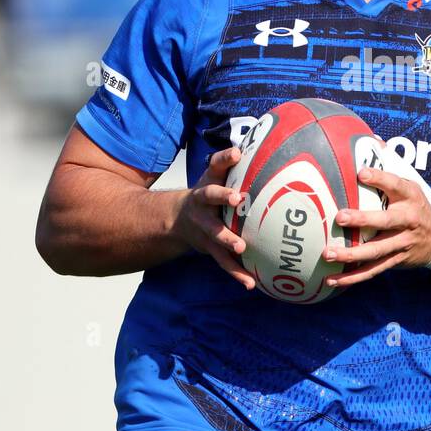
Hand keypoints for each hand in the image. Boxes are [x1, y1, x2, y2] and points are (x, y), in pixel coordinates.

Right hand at [174, 146, 254, 290]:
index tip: (237, 153)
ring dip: (227, 240)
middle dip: (222, 198)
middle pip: (210, 198)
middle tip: (236, 199)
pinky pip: (223, 262)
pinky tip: (250, 283)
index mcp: (208, 184)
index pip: (215, 167)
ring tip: (241, 248)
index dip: (225, 159)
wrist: (177, 220)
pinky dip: (236, 273)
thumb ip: (232, 164)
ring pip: (214, 233)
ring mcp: (204, 227)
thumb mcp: (215, 177)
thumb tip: (253, 147)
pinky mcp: (209, 248)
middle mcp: (203, 204)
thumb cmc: (208, 194)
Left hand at [322, 165, 430, 287]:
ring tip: (328, 254)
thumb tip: (371, 139)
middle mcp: (408, 220)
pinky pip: (373, 271)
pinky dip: (352, 277)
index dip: (379, 178)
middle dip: (363, 220)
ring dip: (351, 254)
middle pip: (385, 221)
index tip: (360, 173)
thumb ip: (390, 165)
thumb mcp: (411, 184)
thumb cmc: (417, 206)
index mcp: (411, 197)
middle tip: (339, 217)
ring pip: (376, 251)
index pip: (396, 184)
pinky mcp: (396, 260)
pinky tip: (332, 279)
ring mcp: (403, 243)